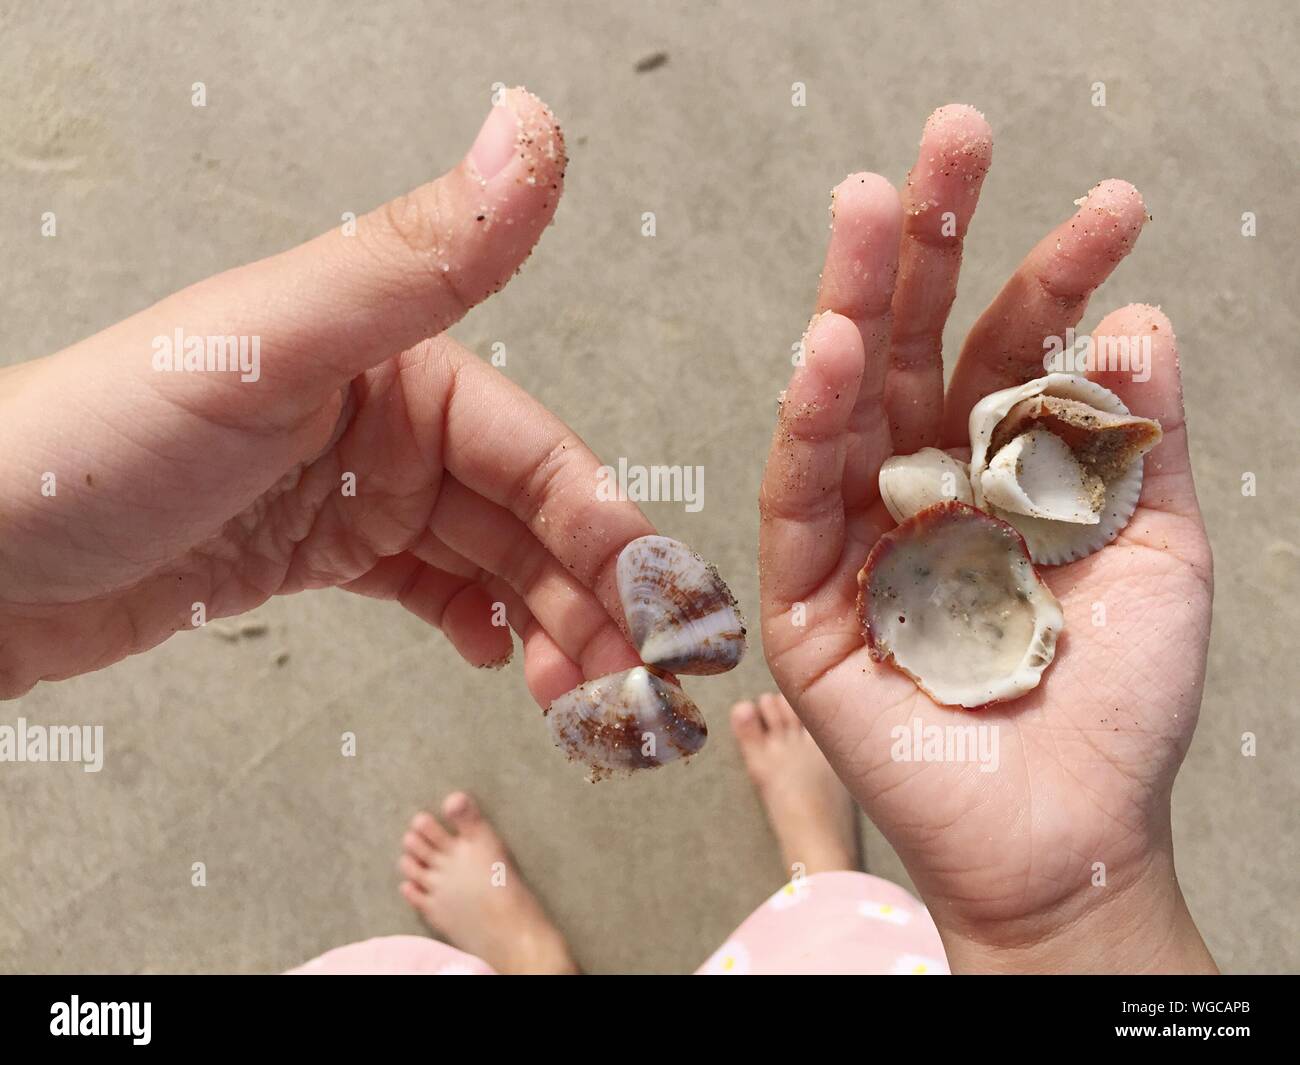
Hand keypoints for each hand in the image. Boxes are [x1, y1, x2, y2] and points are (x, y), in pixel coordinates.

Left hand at [0, 89, 646, 705]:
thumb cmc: (101, 439)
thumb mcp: (268, 342)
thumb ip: (415, 257)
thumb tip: (533, 133)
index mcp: (401, 362)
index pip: (540, 453)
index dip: (609, 534)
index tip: (657, 611)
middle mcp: (392, 419)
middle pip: (531, 517)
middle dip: (591, 601)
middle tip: (631, 690)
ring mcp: (359, 489)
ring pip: (492, 560)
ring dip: (547, 628)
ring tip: (577, 703)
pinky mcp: (320, 551)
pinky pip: (431, 586)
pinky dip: (475, 622)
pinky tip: (497, 660)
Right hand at [759, 105, 1215, 971]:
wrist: (1063, 833)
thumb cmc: (1114, 705)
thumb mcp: (1159, 555)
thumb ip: (1137, 443)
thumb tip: (1141, 322)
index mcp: (1004, 473)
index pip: (1018, 354)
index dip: (1057, 278)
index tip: (1116, 207)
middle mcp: (923, 489)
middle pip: (917, 352)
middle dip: (931, 246)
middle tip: (951, 139)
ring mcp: (857, 538)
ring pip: (844, 404)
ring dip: (856, 304)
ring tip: (872, 206)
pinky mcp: (804, 599)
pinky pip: (799, 497)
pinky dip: (810, 422)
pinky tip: (831, 346)